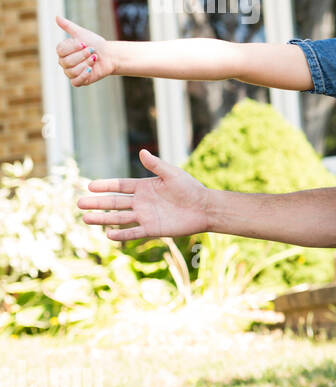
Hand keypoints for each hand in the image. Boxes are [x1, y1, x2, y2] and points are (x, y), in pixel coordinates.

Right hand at [55, 14, 114, 84]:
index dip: (73, 47)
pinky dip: (83, 76)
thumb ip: (68, 26)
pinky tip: (90, 70)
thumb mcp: (82, 33)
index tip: (85, 43)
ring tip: (95, 59)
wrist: (110, 55)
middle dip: (82, 55)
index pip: (60, 51)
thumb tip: (56, 17)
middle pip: (66, 62)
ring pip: (71, 71)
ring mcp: (71, 72)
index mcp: (63, 51)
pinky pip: (75, 82)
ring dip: (85, 64)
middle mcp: (64, 62)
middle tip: (92, 51)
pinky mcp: (79, 81)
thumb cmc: (96, 43)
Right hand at [79, 149, 211, 240]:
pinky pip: (134, 232)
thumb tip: (141, 151)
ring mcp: (146, 216)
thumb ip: (156, 165)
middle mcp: (142, 202)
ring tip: (85, 219)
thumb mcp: (172, 174)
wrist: (205, 207)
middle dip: (97, 203)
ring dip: (103, 219)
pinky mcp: (153, 229)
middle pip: (114, 202)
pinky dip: (122, 234)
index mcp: (145, 187)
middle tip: (79, 204)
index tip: (89, 186)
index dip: (105, 186)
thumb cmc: (190, 188)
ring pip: (119, 218)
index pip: (120, 186)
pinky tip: (108, 234)